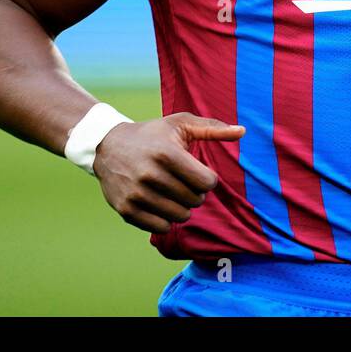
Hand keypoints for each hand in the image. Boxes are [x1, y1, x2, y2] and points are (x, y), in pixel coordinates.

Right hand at [92, 112, 244, 235]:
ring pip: (180, 216)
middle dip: (195, 193)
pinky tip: (160, 204)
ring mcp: (136, 194)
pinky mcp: (126, 210)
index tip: (198, 173)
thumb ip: (212, 129)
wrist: (107, 146)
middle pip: (195, 200)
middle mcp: (150, 175)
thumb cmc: (152, 134)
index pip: (207, 183)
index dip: (208, 179)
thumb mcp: (181, 124)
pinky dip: (165, 220)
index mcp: (166, 153)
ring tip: (173, 193)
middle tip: (183, 182)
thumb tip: (242, 131)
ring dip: (182, 207)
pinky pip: (161, 228)